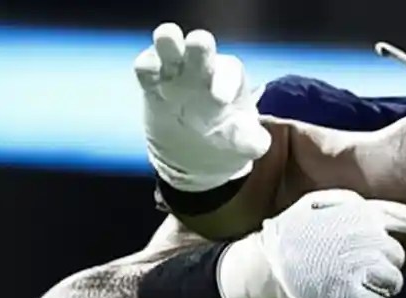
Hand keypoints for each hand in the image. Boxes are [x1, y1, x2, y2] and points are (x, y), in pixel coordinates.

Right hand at [135, 23, 271, 190]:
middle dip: (200, 46)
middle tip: (199, 42)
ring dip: (168, 42)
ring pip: (170, 48)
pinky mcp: (153, 87)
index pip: (229, 71)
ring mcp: (176, 74)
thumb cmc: (226, 138)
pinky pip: (146, 68)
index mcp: (229, 79)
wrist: (196, 152)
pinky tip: (147, 66)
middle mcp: (203, 69)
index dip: (226, 80)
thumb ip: (253, 141)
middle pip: (201, 48)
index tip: (221, 99)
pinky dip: (146, 64)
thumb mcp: (246, 144)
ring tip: (168, 38)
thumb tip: (259, 143)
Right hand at [217, 189, 405, 297]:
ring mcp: (362, 268)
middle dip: (384, 263)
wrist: (263, 268)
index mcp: (360, 214)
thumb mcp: (312, 205)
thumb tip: (374, 210)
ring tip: (359, 286)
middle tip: (362, 269)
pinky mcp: (354, 296)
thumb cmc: (286, 237)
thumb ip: (347, 204)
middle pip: (397, 255)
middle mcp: (367, 238)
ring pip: (393, 281)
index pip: (402, 218)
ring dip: (381, 287)